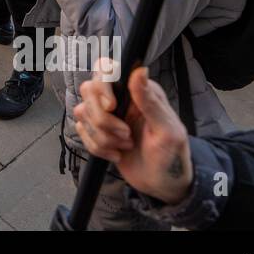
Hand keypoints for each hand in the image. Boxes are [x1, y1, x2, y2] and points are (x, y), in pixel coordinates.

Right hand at [74, 65, 192, 206]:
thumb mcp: (167, 130)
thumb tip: (140, 70)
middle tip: (126, 134)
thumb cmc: (172, 156)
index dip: (102, 86)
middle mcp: (119, 98)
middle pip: (88, 90)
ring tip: (126, 146)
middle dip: (103, 119)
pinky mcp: (97, 132)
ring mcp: (106, 115)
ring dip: (102, 136)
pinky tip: (117, 154)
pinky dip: (97, 147)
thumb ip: (150, 100)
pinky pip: (81, 133)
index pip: (106, 69)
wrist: (162, 184)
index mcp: (138, 91)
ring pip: (82, 113)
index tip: (111, 107)